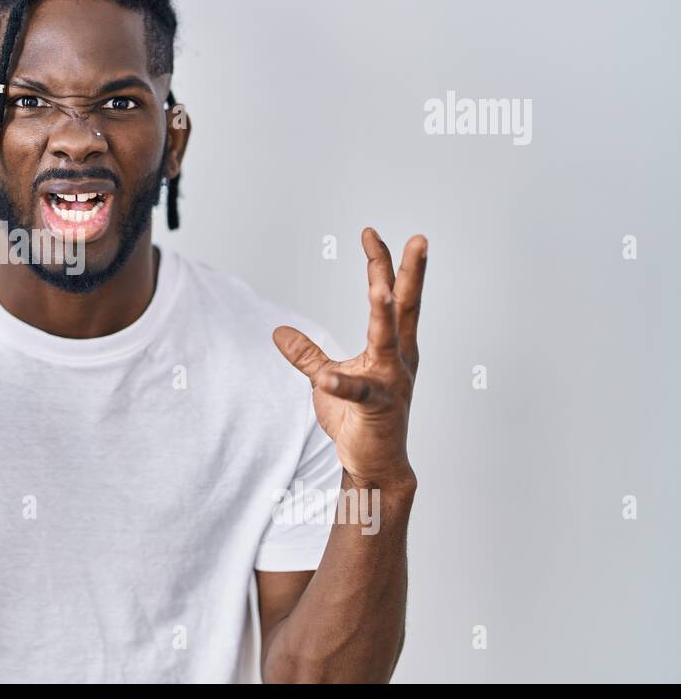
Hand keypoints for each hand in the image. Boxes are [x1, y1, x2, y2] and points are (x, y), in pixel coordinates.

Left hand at [272, 227, 426, 488]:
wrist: (375, 464)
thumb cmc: (357, 421)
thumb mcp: (328, 380)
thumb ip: (308, 354)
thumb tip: (279, 331)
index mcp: (392, 348)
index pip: (392, 298)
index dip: (383, 265)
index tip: (372, 234)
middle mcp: (399, 359)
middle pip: (405, 307)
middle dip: (410, 273)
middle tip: (419, 239)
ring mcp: (392, 382)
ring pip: (389, 340)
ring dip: (384, 314)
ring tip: (378, 288)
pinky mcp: (378, 408)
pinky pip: (358, 392)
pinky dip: (342, 384)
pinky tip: (327, 379)